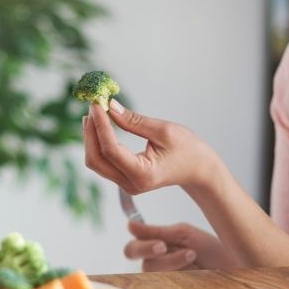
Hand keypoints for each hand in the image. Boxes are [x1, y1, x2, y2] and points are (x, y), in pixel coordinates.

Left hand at [83, 101, 218, 193]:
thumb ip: (134, 121)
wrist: (199, 170)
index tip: (97, 104)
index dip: (100, 125)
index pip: (110, 150)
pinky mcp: (124, 178)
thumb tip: (110, 106)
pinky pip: (103, 161)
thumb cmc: (188, 149)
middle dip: (90, 132)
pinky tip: (99, 125)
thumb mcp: (164, 130)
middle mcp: (130, 183)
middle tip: (93, 106)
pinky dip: (98, 142)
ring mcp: (126, 184)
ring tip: (95, 112)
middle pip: (96, 160)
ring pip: (96, 162)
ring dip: (91, 137)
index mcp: (142, 174)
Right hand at [124, 221, 237, 270]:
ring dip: (172, 260)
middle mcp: (157, 263)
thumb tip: (130, 225)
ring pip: (151, 270)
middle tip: (163, 247)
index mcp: (157, 246)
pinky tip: (193, 269)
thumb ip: (157, 231)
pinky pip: (164, 283)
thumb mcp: (185, 234)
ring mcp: (164, 278)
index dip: (140, 244)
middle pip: (137, 259)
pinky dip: (179, 272)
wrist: (235, 267)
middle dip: (148, 251)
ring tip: (192, 256)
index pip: (133, 246)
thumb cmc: (213, 251)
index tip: (159, 243)